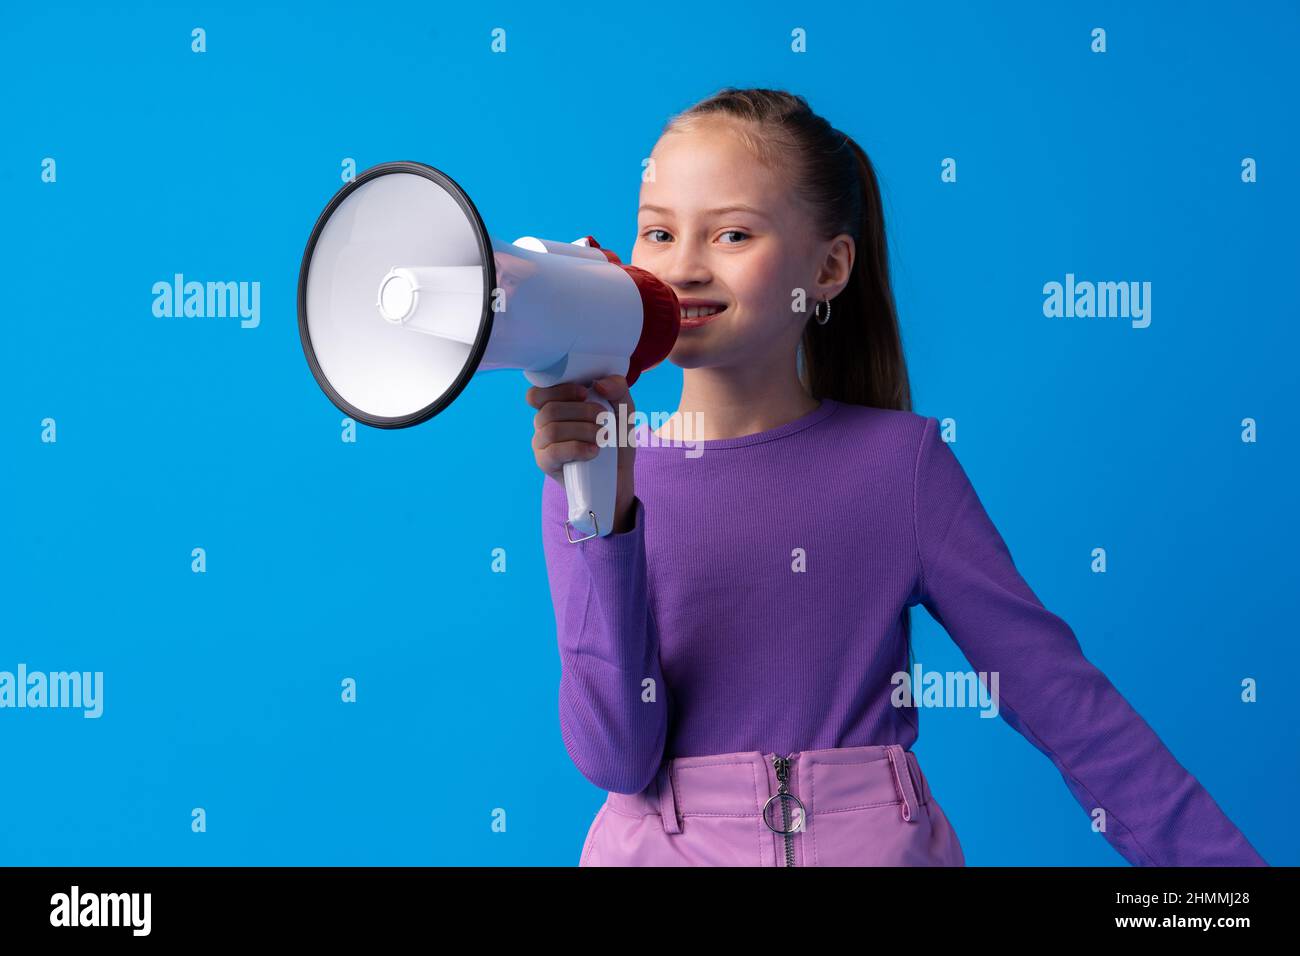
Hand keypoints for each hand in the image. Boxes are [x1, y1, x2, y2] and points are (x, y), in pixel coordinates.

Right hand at [526, 374, 636, 533]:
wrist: (619, 474)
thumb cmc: (616, 438)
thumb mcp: (623, 408)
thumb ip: (617, 387)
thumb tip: (599, 384)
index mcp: (556, 405)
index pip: (537, 394)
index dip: (559, 390)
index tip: (585, 394)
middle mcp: (543, 423)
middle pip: (549, 409)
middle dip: (582, 412)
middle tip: (603, 419)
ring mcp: (542, 444)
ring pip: (552, 429)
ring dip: (583, 431)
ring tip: (602, 437)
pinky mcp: (546, 463)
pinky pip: (554, 451)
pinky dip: (577, 448)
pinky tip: (593, 451)